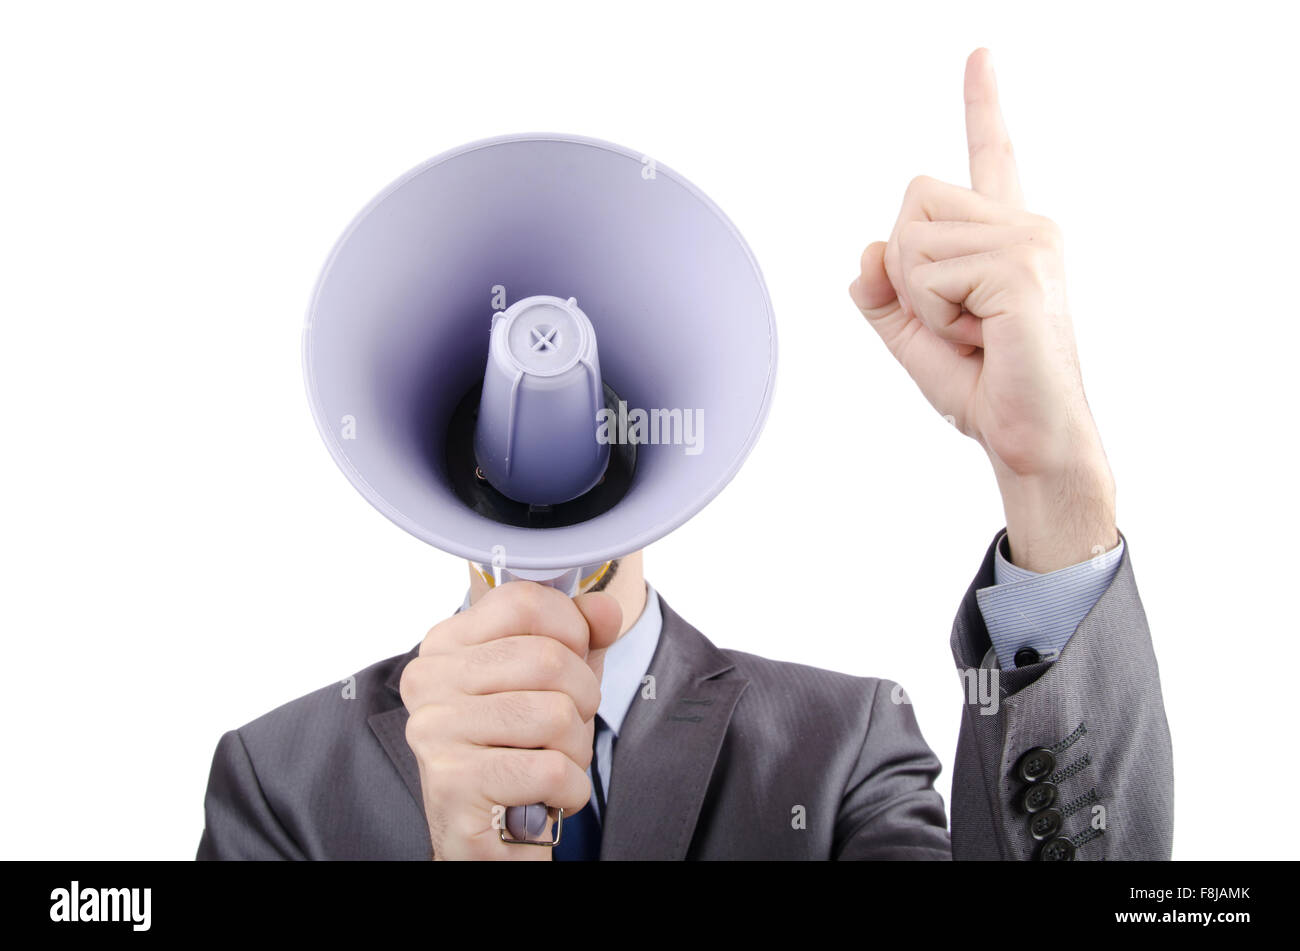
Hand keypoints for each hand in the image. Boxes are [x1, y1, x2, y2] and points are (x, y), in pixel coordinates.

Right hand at [399, 582, 621, 859]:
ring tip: (554, 763)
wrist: (489, 840)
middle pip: (547, 658)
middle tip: (567, 728)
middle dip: (583, 699)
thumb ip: (580, 639)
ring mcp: (434, 730)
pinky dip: (569, 789)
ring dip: (576, 749)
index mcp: (446, 644)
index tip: (575, 659)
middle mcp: (428, 680)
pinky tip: (548, 796)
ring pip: (554, 715)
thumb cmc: (520, 753)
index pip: (523, 602)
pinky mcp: (451, 782)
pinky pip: (550, 769)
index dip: (572, 628)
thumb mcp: (554, 684)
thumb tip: (606, 608)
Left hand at [849, 49, 1117, 571]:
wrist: (1030, 442)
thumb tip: (866, 250)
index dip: (982, 104)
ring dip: (920, 299)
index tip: (978, 54)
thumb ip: (883, 291)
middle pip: (912, 197)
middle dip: (905, 269)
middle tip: (954, 321)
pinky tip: (982, 337)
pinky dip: (935, 317)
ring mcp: (1028, 242)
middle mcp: (1023, 225)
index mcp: (1003, 235)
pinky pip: (927, 273)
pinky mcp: (1021, 268)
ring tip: (972, 333)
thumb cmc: (986, 388)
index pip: (990, 154)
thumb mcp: (915, 336)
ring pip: (911, 237)